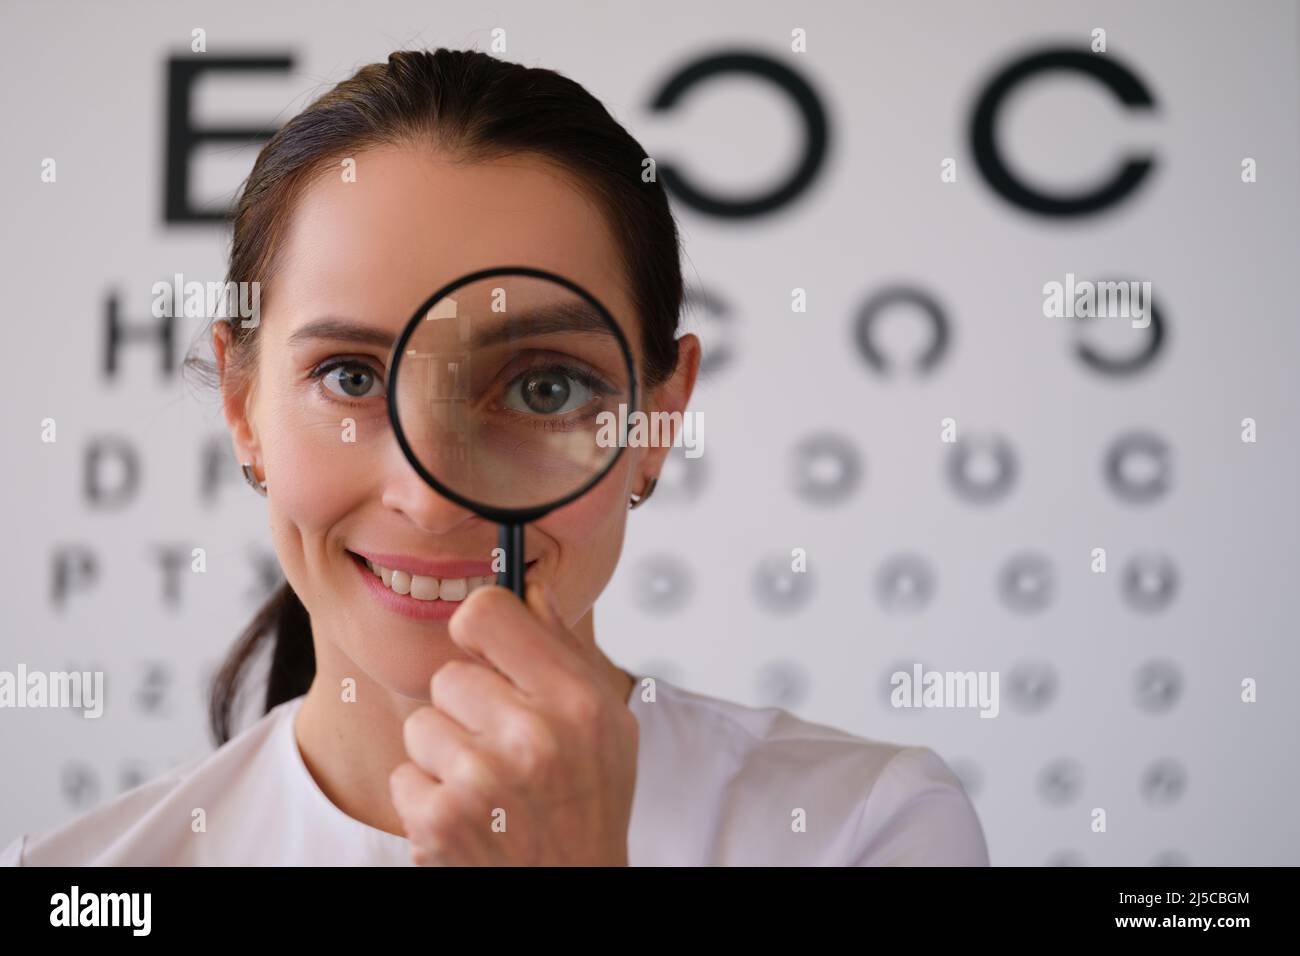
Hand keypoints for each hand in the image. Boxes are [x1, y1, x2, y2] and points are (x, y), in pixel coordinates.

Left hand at [389, 581, 638, 865]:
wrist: (576, 891)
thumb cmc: (592, 804)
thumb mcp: (606, 724)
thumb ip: (563, 652)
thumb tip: (528, 589)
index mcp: (573, 701)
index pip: (487, 613)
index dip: (478, 624)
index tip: (482, 644)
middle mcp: (528, 736)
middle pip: (449, 675)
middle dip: (468, 706)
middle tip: (502, 742)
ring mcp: (477, 781)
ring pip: (421, 725)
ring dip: (445, 753)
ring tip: (488, 784)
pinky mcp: (437, 822)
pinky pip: (404, 776)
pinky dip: (428, 798)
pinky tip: (471, 814)